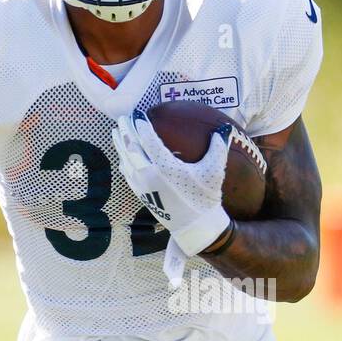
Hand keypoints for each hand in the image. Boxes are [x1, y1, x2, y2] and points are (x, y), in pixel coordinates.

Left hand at [111, 111, 232, 259]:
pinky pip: (127, 173)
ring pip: (126, 160)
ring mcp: (143, 185)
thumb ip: (218, 148)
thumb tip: (226, 128)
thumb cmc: (205, 197)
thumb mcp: (214, 172)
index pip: (149, 141)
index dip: (142, 126)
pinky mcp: (140, 194)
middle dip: (126, 131)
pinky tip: (121, 154)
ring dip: (120, 144)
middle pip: (132, 148)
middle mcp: (151, 175)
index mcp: (167, 168)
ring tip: (115, 131)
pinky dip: (122, 160)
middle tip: (123, 118)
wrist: (194, 225)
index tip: (139, 115)